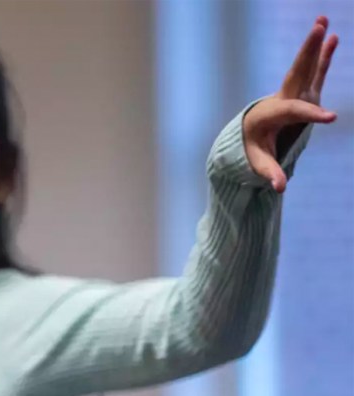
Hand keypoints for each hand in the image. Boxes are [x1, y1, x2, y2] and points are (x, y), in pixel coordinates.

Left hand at [244, 15, 338, 191]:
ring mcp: (292, 91)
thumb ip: (269, 173)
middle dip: (307, 52)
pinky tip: (333, 36)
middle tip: (319, 30)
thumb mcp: (257, 161)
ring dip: (313, 43)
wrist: (248, 133)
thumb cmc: (252, 147)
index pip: (295, 112)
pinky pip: (314, 70)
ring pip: (304, 65)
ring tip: (323, 20)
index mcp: (271, 114)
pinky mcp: (301, 90)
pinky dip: (323, 54)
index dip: (312, 115)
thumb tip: (279, 189)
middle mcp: (281, 97)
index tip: (332, 117)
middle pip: (296, 73)